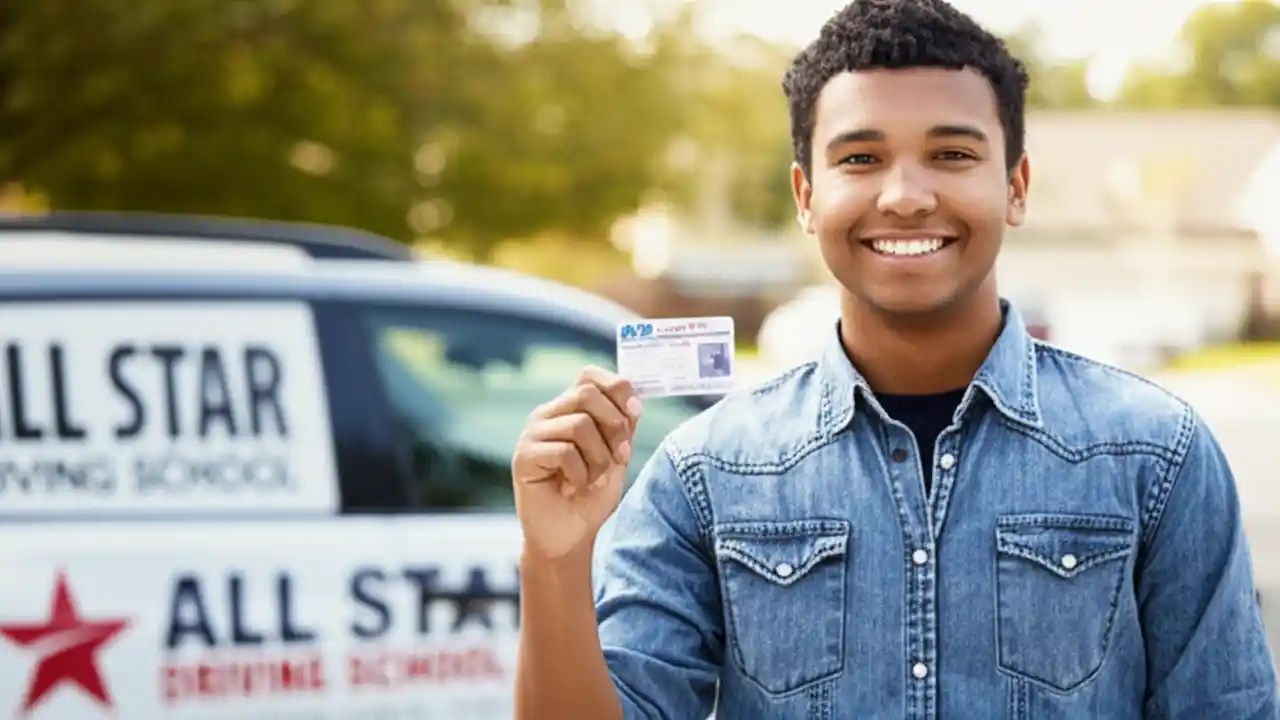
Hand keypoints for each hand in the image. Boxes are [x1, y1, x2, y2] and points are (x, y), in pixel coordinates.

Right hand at [512, 366, 643, 560]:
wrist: (569, 537)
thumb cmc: (592, 496)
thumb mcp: (616, 455)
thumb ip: (623, 426)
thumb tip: (634, 402)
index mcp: (568, 409)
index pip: (589, 375)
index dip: (617, 387)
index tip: (636, 413)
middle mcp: (547, 415)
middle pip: (587, 394)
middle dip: (615, 425)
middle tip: (620, 456)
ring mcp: (532, 434)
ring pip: (579, 424)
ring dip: (599, 458)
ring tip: (593, 478)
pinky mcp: (523, 457)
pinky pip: (564, 452)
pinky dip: (581, 474)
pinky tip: (574, 487)